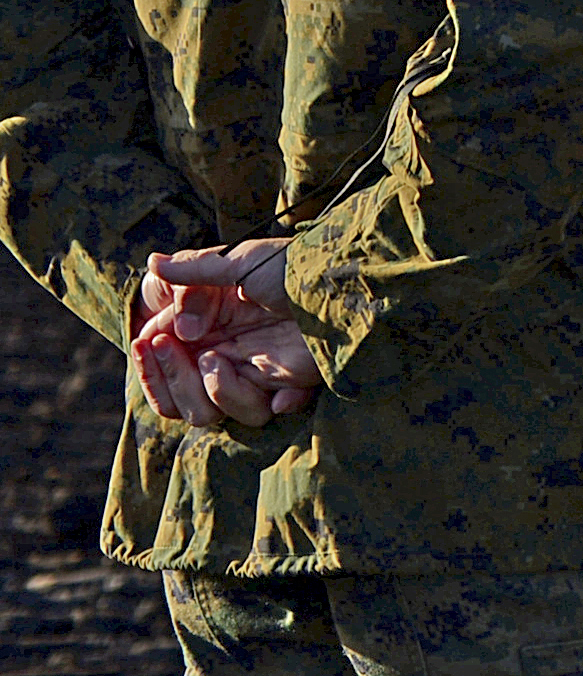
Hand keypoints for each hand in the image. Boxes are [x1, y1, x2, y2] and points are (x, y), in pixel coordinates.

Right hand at [132, 239, 319, 429]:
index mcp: (204, 328)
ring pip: (210, 413)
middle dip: (170, 378)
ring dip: (211, 392)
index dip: (150, 363)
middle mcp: (221, 354)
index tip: (151, 342)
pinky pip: (263, 412)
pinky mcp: (282, 383)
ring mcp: (251, 371)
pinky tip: (281, 389)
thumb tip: (152, 264)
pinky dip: (268, 404)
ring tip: (218, 359)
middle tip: (173, 346)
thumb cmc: (289, 267)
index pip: (159, 366)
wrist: (339, 281)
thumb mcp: (239, 262)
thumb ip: (194, 272)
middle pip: (177, 400)